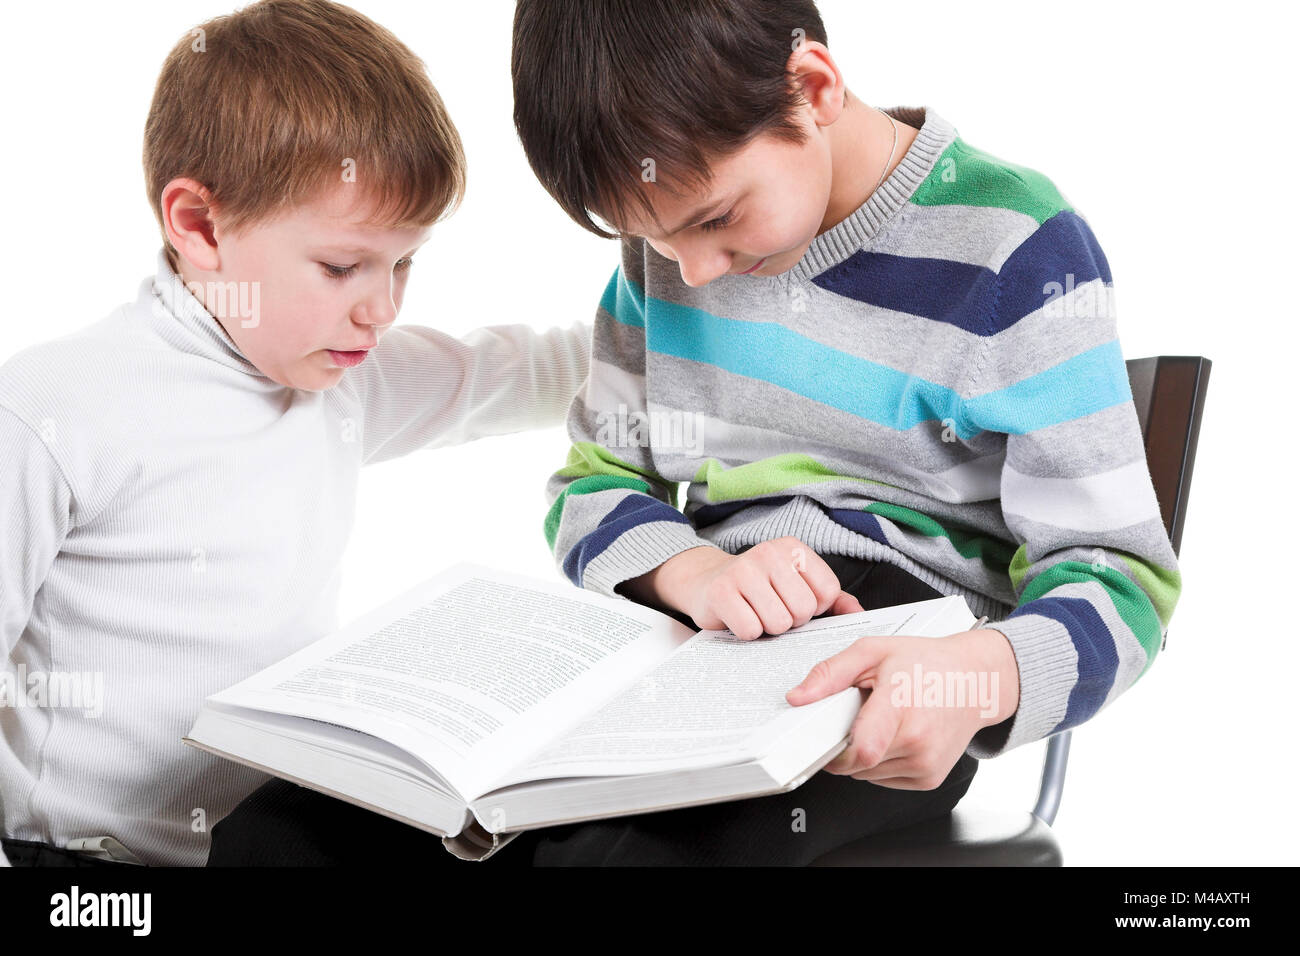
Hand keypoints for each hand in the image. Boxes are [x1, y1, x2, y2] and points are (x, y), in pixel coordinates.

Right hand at [621, 537, 863, 639]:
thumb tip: (859, 614)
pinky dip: (746, 633)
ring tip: (754, 612)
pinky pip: (750, 630)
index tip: (793, 602)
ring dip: (767, 628)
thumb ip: (832, 599)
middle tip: (771, 609)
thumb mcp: (796, 585)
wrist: (705, 582)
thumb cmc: (757, 589)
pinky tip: (738, 617)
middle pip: (802, 610)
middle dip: (789, 621)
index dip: (814, 609)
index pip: (828, 593)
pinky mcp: (720, 591)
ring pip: (777, 623)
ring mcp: (743, 569)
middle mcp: (769, 552)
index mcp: (794, 548)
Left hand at [785, 629, 1020, 789]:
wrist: (975, 680)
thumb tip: (797, 698)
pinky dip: (881, 761)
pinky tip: (896, 735)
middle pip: (857, 764)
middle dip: (845, 744)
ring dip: (863, 753)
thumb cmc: (926, 663)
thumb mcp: (873, 651)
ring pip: (867, 774)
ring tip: (883, 721)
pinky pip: (885, 779)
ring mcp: (926, 763)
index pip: (861, 750)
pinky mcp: (930, 778)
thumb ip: (831, 673)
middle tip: (860, 715)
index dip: (834, 752)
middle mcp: (918, 740)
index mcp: (901, 704)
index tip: (824, 738)